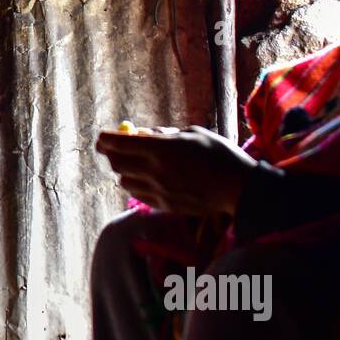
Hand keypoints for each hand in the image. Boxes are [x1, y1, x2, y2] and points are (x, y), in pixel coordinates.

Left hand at [96, 124, 256, 215]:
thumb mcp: (191, 133)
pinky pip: (139, 195)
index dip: (105, 139)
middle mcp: (154, 171)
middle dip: (112, 154)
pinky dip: (136, 185)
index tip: (101, 137)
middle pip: (116, 164)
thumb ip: (163, 134)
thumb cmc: (218, 153)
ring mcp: (158, 191)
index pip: (118, 144)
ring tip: (135, 164)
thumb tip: (142, 133)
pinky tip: (147, 179)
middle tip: (115, 149)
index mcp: (160, 149)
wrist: (238, 187)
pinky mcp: (164, 205)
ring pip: (125, 181)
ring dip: (124, 171)